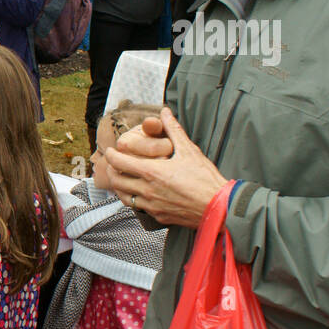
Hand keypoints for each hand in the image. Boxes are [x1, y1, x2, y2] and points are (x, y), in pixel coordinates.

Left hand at [104, 107, 228, 227]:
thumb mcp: (189, 150)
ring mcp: (151, 206)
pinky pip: (138, 208)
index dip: (110, 155)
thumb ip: (173, 129)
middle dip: (111, 171)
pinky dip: (133, 199)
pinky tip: (139, 193)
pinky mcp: (158, 217)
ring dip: (120, 187)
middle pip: (116, 181)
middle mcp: (147, 190)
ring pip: (124, 197)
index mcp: (152, 172)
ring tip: (123, 178)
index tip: (110, 151)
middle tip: (113, 164)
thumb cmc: (205, 179)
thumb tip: (165, 112)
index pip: (119, 162)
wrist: (219, 207)